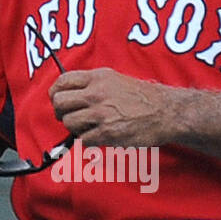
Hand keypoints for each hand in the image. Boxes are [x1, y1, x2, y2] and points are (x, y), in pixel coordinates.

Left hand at [49, 67, 171, 146]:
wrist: (165, 111)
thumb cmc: (141, 96)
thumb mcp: (114, 78)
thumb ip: (90, 83)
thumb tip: (67, 92)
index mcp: (97, 78)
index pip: (62, 81)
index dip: (54, 93)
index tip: (57, 100)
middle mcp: (96, 93)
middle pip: (60, 103)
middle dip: (61, 112)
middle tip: (69, 116)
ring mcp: (101, 114)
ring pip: (69, 122)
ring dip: (76, 128)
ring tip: (89, 127)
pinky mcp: (107, 133)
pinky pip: (83, 140)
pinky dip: (88, 141)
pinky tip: (100, 136)